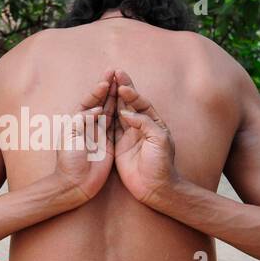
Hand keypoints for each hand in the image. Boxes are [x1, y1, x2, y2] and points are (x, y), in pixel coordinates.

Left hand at [53, 70, 115, 203]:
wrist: (75, 184)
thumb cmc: (69, 162)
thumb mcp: (71, 138)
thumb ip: (82, 120)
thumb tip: (96, 109)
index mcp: (76, 122)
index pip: (88, 101)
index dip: (96, 90)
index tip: (106, 81)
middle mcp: (88, 125)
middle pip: (100, 102)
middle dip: (108, 88)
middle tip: (116, 73)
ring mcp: (99, 134)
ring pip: (110, 111)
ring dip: (116, 97)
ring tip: (123, 83)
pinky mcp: (110, 144)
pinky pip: (117, 125)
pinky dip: (122, 114)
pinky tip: (129, 104)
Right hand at [113, 70, 177, 206]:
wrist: (155, 187)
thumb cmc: (161, 164)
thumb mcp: (158, 140)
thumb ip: (143, 123)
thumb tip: (126, 112)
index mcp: (153, 123)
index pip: (141, 103)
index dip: (132, 93)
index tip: (122, 86)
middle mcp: (141, 127)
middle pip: (129, 104)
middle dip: (121, 88)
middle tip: (113, 73)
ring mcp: (129, 136)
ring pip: (118, 112)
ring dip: (112, 99)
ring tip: (105, 84)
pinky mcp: (118, 146)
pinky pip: (110, 127)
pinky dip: (105, 116)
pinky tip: (98, 106)